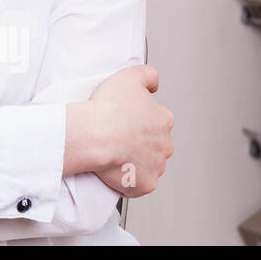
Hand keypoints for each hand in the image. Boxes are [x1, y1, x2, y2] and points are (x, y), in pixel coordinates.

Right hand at [88, 64, 173, 197]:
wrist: (96, 135)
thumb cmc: (108, 108)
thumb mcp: (129, 76)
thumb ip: (148, 74)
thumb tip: (155, 82)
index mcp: (163, 120)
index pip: (156, 121)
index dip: (138, 120)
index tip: (123, 120)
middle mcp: (165, 144)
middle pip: (154, 144)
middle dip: (139, 142)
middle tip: (116, 137)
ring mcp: (156, 166)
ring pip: (146, 165)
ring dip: (133, 161)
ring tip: (112, 152)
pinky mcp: (145, 184)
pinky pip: (137, 184)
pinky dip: (127, 180)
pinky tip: (113, 169)